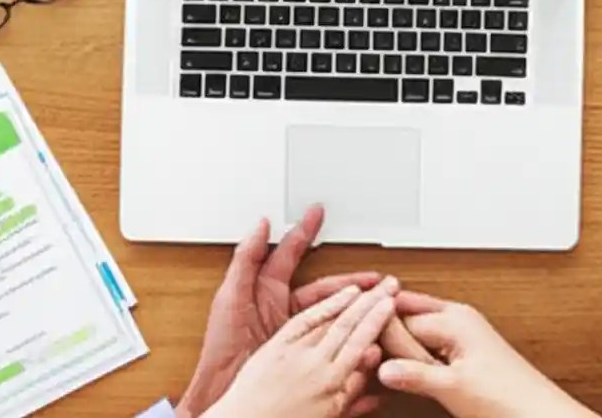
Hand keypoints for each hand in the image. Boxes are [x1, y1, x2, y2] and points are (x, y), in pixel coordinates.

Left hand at [175, 206, 383, 417]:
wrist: (222, 389)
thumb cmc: (222, 346)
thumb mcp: (231, 297)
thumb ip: (245, 259)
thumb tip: (259, 225)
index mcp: (265, 288)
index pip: (290, 253)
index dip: (304, 232)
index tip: (316, 212)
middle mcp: (282, 305)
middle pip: (324, 285)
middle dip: (351, 279)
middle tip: (374, 276)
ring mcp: (295, 327)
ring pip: (333, 311)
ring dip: (355, 306)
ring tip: (379, 302)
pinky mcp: (302, 349)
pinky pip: (331, 338)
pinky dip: (350, 334)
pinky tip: (366, 334)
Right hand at [377, 292, 599, 417]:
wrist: (540, 413)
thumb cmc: (508, 398)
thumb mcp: (453, 388)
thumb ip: (414, 374)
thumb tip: (381, 366)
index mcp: (454, 319)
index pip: (400, 318)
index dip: (376, 333)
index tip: (355, 342)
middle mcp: (458, 318)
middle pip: (407, 316)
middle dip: (386, 330)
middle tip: (361, 346)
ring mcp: (462, 331)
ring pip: (417, 327)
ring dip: (400, 341)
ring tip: (379, 356)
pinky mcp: (465, 348)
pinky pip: (430, 339)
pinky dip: (415, 350)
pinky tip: (405, 365)